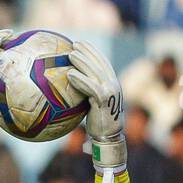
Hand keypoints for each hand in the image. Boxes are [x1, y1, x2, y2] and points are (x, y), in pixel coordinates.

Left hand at [67, 40, 125, 182]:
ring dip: (82, 62)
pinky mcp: (103, 101)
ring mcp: (110, 92)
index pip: (103, 63)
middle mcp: (113, 85)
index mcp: (112, 84)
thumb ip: (85, 94)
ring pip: (95, 72)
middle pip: (100, 64)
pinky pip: (90, 87)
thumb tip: (68, 88)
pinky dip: (80, 80)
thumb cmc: (97, 125)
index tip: (81, 44)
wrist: (107, 139)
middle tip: (75, 44)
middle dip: (88, 52)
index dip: (93, 52)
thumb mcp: (91, 106)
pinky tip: (69, 75)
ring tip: (70, 54)